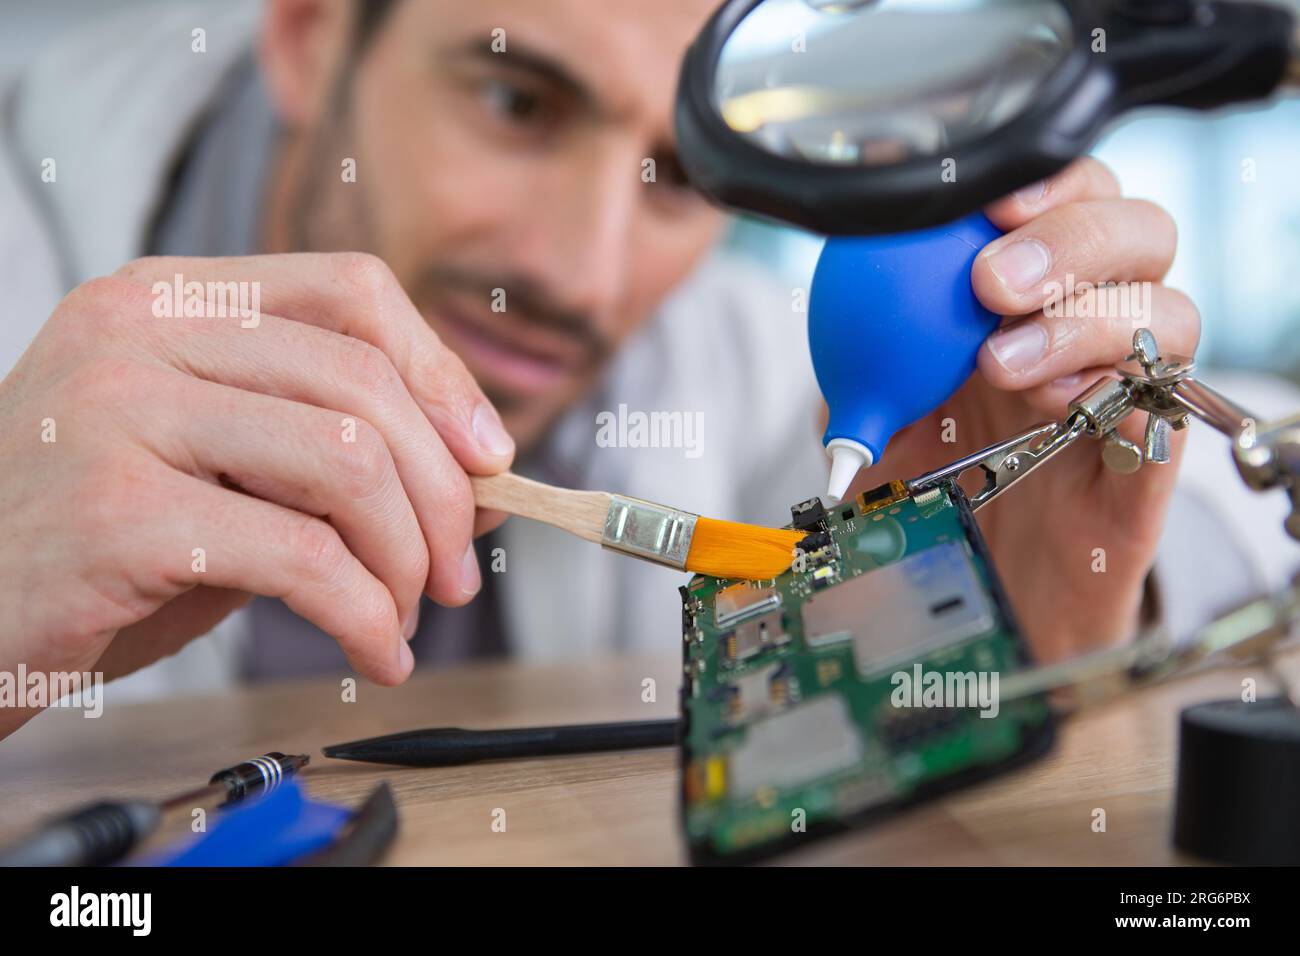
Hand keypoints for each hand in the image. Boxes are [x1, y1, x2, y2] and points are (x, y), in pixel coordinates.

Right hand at [0, 253, 513, 736]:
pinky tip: (372, 650)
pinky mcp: (118, 511)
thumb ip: (328, 450)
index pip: (352, 291)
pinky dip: (364, 615)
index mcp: (171, 297)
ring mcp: (121, 412)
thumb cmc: (94, 540)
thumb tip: (480, 479)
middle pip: (365, 383)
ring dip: (406, 557)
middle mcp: (140, 331)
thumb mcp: (217, 464)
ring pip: (348, 462)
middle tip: (454, 573)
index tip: (487, 458)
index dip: (442, 374)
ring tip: (403, 615)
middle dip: (443, 493)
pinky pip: (302, 556)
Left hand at [847, 159, 1196, 661]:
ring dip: (1082, 323)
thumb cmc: (934, 484)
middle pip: (1140, 232)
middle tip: (989, 283)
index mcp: (1033, 294)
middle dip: (1070, 238)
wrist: (974, 587)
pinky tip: (1056, 412)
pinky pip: (1168, 409)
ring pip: (1170, 313)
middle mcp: (1096, 326)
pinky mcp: (1152, 459)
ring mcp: (1134, 388)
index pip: (1068, 197)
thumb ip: (861, 368)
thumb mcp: (878, 416)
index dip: (1042, 181)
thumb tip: (834, 315)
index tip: (983, 203)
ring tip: (1000, 365)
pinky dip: (1117, 398)